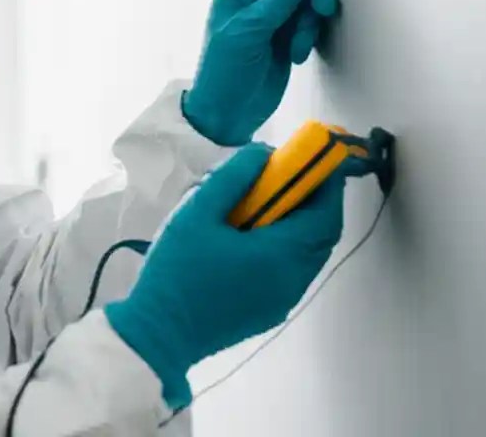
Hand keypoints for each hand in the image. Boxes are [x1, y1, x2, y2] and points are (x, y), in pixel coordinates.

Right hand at [104, 143, 346, 408]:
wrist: (159, 333)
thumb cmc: (176, 270)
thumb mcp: (197, 213)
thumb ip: (233, 177)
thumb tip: (264, 153)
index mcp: (281, 253)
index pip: (325, 211)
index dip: (326, 181)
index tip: (313, 157)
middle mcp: (293, 279)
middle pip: (323, 233)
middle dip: (315, 201)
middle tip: (288, 177)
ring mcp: (284, 299)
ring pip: (310, 254)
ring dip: (300, 225)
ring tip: (264, 205)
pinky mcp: (271, 312)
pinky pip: (293, 272)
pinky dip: (287, 248)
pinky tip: (251, 239)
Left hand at [183, 0, 339, 145]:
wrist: (226, 112)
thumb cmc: (223, 72)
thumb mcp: (245, 34)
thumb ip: (274, 3)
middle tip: (320, 14)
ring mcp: (273, 16)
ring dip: (309, 21)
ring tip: (297, 48)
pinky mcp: (286, 35)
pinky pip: (310, 20)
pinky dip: (309, 35)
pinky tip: (298, 56)